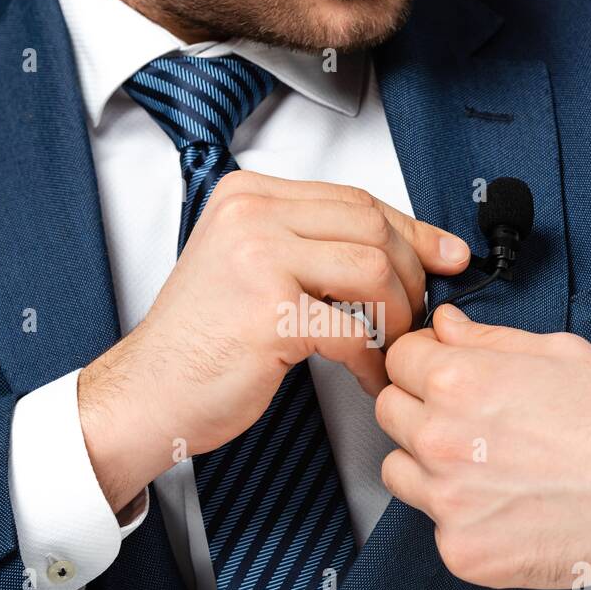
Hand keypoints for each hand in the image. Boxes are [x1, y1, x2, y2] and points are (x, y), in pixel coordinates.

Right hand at [78, 171, 469, 510]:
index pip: (355, 198)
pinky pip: (355, 329)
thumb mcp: (248, 268)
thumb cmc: (199, 343)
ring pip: (373, 270)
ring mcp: (258, 260)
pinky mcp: (270, 312)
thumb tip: (400, 246)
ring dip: (396, 317)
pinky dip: (373, 359)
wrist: (147, 393)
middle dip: (409, 276)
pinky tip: (367, 375)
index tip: (443, 256)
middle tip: (413, 316)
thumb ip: (309, 246)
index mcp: (248, 196)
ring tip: (389, 348)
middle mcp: (252, 216)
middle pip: (372, 226)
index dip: (411, 230)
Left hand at [375, 304, 590, 589]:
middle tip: (467, 421)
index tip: (438, 373)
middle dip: (418, 408)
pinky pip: (433, 523)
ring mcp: (447, 501)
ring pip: (398, 470)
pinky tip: (503, 505)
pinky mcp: (461, 550)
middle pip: (388, 411)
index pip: (398, 359)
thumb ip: (485, 338)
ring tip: (482, 465)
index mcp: (458, 383)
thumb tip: (444, 325)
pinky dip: (460, 516)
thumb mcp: (555, 352)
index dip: (422, 362)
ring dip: (426, 464)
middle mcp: (441, 441)